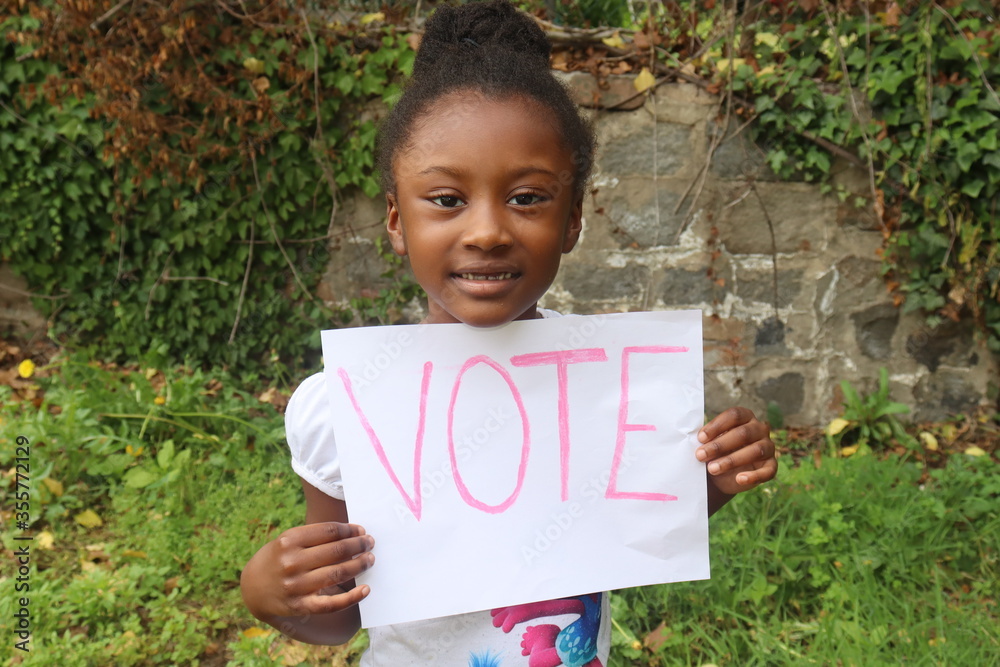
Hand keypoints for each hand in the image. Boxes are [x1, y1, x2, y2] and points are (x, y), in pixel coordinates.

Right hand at [242, 522, 373, 619]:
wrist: (253, 588)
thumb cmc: (278, 558)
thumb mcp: (287, 540)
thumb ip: (314, 536)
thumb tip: (352, 534)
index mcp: (289, 540)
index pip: (329, 531)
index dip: (350, 530)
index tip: (361, 530)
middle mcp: (292, 562)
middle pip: (337, 551)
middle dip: (358, 545)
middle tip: (369, 542)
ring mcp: (296, 585)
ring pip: (338, 573)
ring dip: (359, 565)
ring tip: (370, 559)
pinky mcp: (300, 606)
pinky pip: (331, 604)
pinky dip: (351, 598)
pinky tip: (365, 590)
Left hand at [696, 407, 775, 496]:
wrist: (721, 474)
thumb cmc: (714, 451)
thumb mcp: (709, 443)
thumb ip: (707, 439)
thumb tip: (696, 439)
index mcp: (745, 417)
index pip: (734, 415)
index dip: (717, 426)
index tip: (700, 438)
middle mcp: (759, 429)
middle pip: (743, 433)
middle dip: (719, 445)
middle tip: (700, 455)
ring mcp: (768, 447)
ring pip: (755, 451)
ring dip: (731, 460)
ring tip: (712, 468)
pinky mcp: (771, 465)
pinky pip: (768, 471)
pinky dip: (754, 476)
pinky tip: (739, 479)